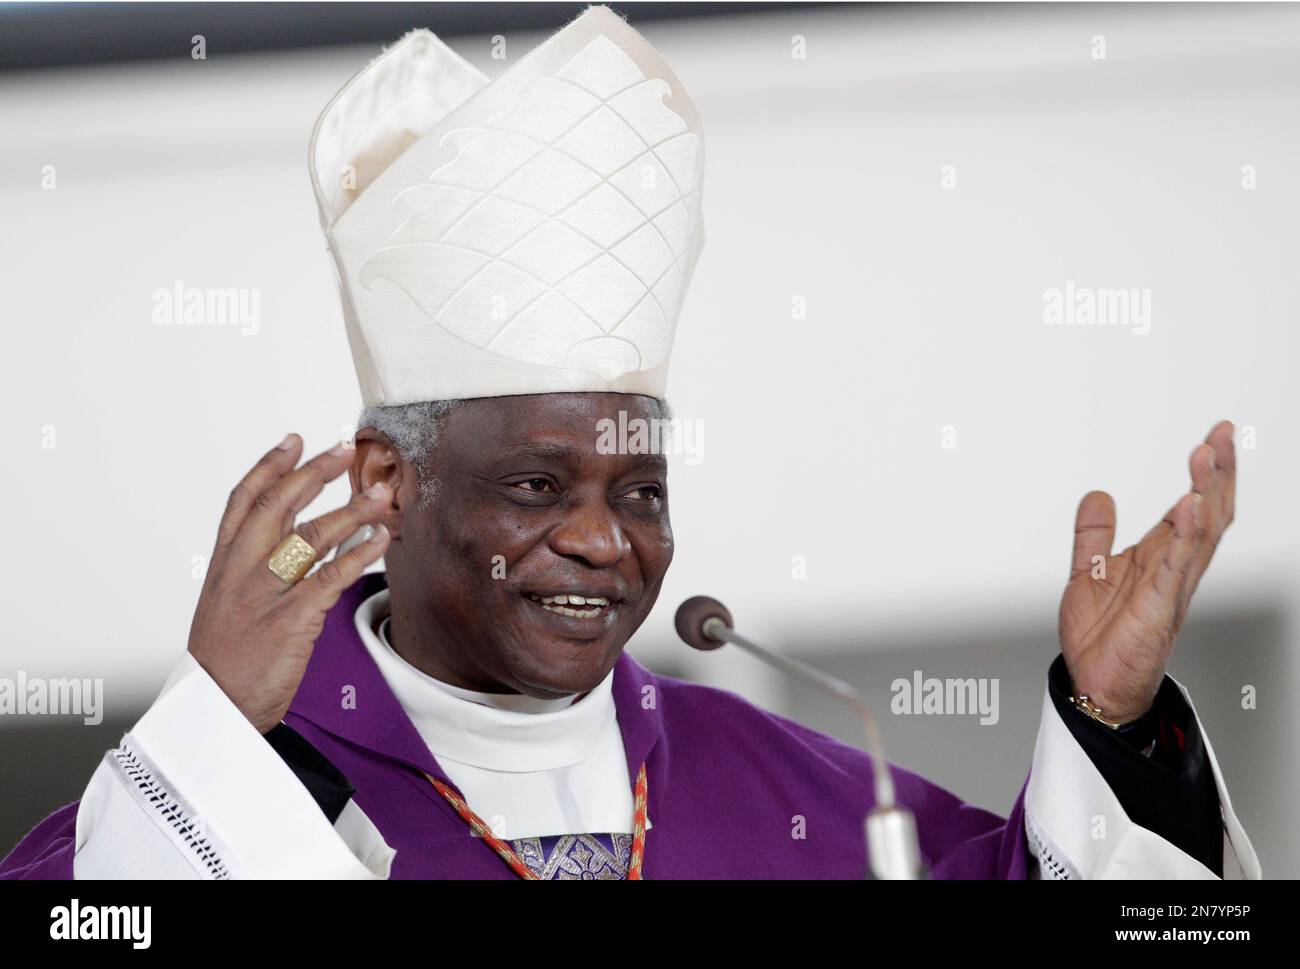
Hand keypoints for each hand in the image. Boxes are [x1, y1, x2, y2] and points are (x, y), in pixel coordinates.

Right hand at [187, 435, 391, 732]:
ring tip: (381, 492)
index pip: (242, 502)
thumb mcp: (226, 608)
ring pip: (310, 536)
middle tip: (342, 448)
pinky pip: (331, 576)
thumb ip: (252, 573)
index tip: (294, 440)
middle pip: (277, 506)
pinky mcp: (292, 619)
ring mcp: (265, 593)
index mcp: (223, 566)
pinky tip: (382, 539)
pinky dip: (360, 554)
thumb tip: (292, 543)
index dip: (269, 467)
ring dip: (351, 510)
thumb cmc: (226, 663)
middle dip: (312, 473)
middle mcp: (241, 572)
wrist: (213, 713)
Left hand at [1058, 421, 1235, 723]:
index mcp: (1160, 558)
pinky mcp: (1158, 608)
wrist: (1093, 683)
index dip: (1206, 473)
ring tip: (1207, 455)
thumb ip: (1094, 535)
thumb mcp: (1088, 571)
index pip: (1193, 507)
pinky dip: (1185, 535)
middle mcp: (1173, 570)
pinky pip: (1176, 567)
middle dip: (1218, 473)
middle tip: (1222, 434)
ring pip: (1200, 533)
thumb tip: (1097, 495)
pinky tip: (1190, 506)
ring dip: (1205, 492)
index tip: (1215, 436)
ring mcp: (1170, 588)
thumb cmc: (1100, 637)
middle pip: (1209, 513)